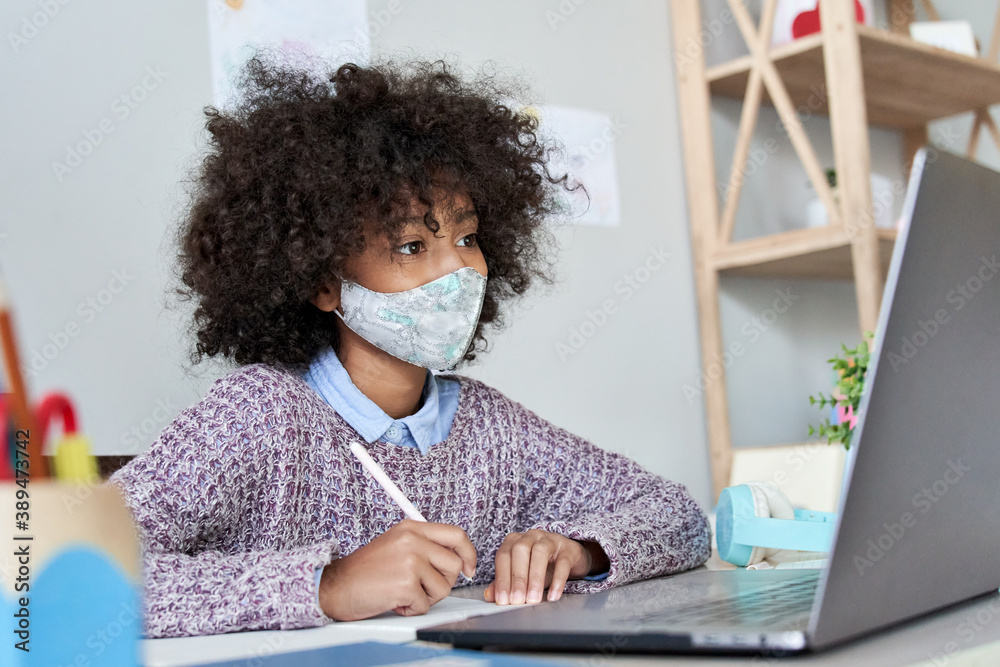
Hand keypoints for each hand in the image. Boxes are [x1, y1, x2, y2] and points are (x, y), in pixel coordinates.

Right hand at [318, 519, 475, 620]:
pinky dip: (411, 609)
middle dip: (443, 581)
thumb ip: (424, 545)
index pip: (456, 534)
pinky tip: (395, 601)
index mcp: (411, 528)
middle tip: (421, 586)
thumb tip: (456, 557)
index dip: (468, 553)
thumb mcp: (395, 544)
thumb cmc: (364, 571)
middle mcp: (412, 540)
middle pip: (454, 564)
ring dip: (426, 597)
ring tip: (403, 592)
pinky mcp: (405, 584)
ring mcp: (410, 561)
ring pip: (443, 587)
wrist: (335, 586)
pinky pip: (425, 605)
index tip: (468, 568)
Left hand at [484, 529, 608, 604]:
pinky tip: (553, 595)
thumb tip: (489, 595)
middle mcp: (531, 536)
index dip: (501, 578)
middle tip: (517, 600)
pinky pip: (562, 562)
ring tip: (533, 599)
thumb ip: (506, 582)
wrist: (570, 557)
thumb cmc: (543, 565)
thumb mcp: (523, 574)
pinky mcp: (568, 548)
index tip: (502, 600)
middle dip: (517, 578)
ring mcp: (550, 539)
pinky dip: (557, 580)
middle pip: (520, 550)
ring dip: (535, 578)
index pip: (503, 556)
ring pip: (540, 552)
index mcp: (515, 540)